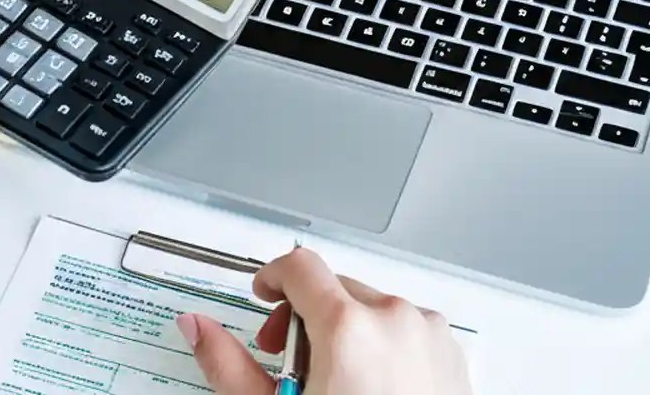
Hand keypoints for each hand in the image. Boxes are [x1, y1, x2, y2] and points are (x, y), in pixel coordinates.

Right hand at [175, 249, 471, 394]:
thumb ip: (230, 366)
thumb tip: (198, 329)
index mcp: (348, 328)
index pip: (299, 267)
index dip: (272, 279)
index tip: (265, 297)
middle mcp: (394, 319)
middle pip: (334, 289)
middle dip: (305, 317)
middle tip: (290, 364)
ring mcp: (429, 333)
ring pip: (371, 307)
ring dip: (346, 332)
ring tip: (336, 385)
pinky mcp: (451, 352)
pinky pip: (405, 328)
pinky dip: (383, 345)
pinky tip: (372, 389)